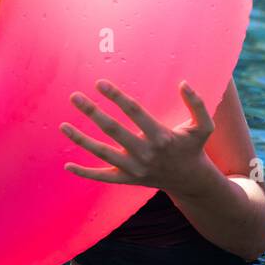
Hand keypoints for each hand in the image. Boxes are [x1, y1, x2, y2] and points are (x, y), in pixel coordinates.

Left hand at [60, 79, 215, 192]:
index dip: (116, 96)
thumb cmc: (192, 148)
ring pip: (102, 153)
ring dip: (80, 139)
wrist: (190, 181)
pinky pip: (102, 177)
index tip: (100, 83)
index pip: (134, 111)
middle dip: (92, 111)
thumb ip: (197, 105)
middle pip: (113, 129)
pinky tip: (67, 164)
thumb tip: (184, 84)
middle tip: (74, 96)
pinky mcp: (127, 180)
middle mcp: (145, 153)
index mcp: (161, 136)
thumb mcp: (203, 126)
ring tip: (62, 126)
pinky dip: (84, 173)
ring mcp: (134, 168)